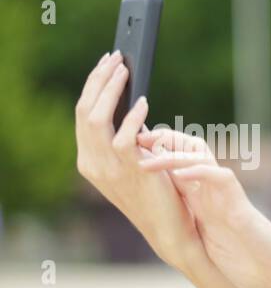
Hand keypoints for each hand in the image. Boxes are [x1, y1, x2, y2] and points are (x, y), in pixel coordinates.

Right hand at [74, 52, 199, 269]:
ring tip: (124, 70)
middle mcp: (92, 164)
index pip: (83, 115)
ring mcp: (108, 169)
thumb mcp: (135, 164)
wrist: (171, 230)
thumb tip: (133, 107)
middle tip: (115, 57)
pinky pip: (124, 137)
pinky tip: (143, 103)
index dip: (93, 87)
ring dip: (110, 90)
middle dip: (99, 80)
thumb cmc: (159, 195)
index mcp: (90, 160)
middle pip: (85, 110)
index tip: (105, 65)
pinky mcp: (131, 172)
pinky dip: (132, 116)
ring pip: (97, 118)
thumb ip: (128, 140)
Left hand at [138, 139, 270, 287]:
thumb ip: (193, 230)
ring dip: (172, 153)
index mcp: (203, 202)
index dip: (155, 154)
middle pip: (189, 150)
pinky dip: (199, 171)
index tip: (131, 149)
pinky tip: (179, 173)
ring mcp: (227, 196)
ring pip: (202, 158)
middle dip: (163, 140)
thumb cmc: (249, 264)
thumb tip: (168, 234)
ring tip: (147, 154)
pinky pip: (219, 177)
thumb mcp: (207, 243)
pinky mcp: (239, 205)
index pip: (178, 166)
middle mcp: (214, 193)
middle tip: (137, 136)